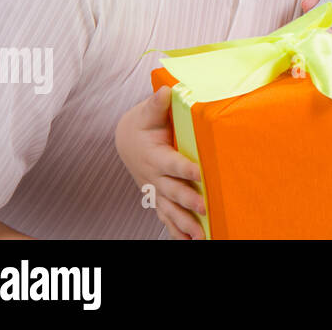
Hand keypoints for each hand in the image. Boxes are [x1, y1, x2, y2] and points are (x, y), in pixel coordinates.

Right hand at [114, 86, 205, 239]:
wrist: (128, 141)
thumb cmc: (143, 125)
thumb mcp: (147, 113)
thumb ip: (157, 104)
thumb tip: (167, 90)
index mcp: (154, 156)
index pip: (172, 164)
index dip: (185, 169)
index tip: (201, 174)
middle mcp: (154, 177)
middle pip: (172, 191)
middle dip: (188, 200)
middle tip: (204, 208)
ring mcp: (156, 190)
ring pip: (169, 210)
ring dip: (184, 223)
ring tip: (201, 235)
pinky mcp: (158, 198)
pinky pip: (166, 218)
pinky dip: (176, 231)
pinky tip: (190, 241)